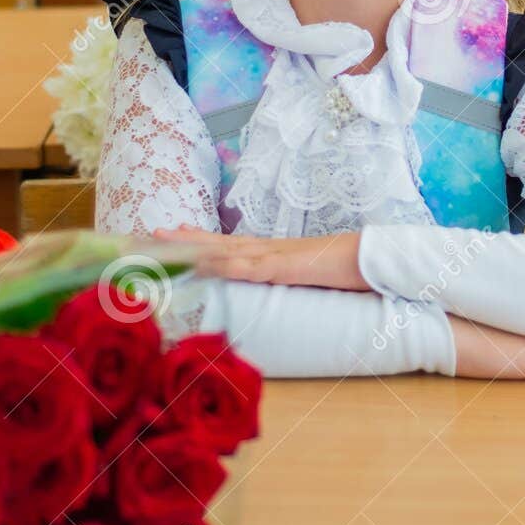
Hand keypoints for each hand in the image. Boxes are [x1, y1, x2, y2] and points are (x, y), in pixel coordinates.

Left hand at [151, 228, 370, 291]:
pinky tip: (206, 264)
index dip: (200, 240)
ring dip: (194, 247)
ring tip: (166, 243)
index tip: (175, 235)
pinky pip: (250, 267)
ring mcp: (275, 256)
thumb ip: (289, 282)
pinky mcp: (285, 267)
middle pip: (218, 242)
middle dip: (184, 239)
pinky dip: (226, 265)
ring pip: (226, 250)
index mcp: (272, 252)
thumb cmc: (344, 270)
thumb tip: (277, 292)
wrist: (371, 258)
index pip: (229, 245)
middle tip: (153, 233)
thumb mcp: (308, 278)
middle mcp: (267, 249)